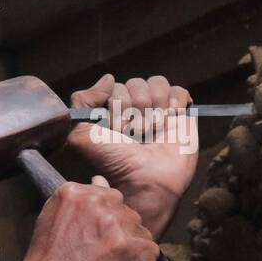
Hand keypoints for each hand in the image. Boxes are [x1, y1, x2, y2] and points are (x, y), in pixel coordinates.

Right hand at [10, 175, 160, 260]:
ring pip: (139, 229)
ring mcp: (115, 222)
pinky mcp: (129, 245)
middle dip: (119, 229)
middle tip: (104, 248)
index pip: (106, 194)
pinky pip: (151, 250)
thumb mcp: (52, 217)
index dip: (106, 215)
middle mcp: (97, 201)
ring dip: (131, 244)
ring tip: (114, 260)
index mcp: (76, 191)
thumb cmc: (47, 258)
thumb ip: (78, 201)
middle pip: (124, 210)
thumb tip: (100, 181)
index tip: (98, 231)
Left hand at [66, 74, 198, 238]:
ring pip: (157, 83)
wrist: (147, 182)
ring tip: (154, 130)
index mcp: (112, 111)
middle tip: (136, 134)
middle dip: (135, 109)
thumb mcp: (81, 135)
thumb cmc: (114, 162)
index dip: (117, 105)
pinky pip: (178, 90)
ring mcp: (159, 110)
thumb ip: (81, 102)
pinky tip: (171, 117)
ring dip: (154, 106)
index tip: (118, 129)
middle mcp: (135, 109)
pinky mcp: (180, 115)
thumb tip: (108, 78)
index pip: (115, 86)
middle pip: (136, 83)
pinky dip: (175, 100)